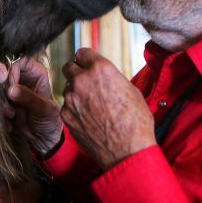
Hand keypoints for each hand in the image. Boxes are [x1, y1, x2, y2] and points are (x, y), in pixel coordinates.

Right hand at [0, 57, 62, 155]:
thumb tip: (11, 89)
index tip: (6, 80)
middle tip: (5, 97)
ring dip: (0, 101)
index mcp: (35, 73)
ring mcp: (9, 89)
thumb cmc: (49, 120)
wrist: (41, 138)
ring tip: (12, 114)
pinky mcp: (2, 101)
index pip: (19, 61)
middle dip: (0, 84)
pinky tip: (10, 122)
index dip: (10, 68)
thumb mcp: (43, 109)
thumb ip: (29, 98)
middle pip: (2, 70)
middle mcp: (21, 78)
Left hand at [60, 48, 154, 170]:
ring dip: (76, 92)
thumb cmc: (135, 122)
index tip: (87, 64)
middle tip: (85, 81)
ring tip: (92, 105)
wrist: (126, 150)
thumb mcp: (131, 90)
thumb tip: (105, 76)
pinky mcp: (66, 115)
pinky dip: (74, 109)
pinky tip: (88, 118)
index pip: (82, 52)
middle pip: (69, 66)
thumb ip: (112, 78)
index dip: (86, 59)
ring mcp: (71, 98)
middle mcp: (82, 81)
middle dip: (76, 72)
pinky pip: (66, 106)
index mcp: (101, 69)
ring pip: (67, 88)